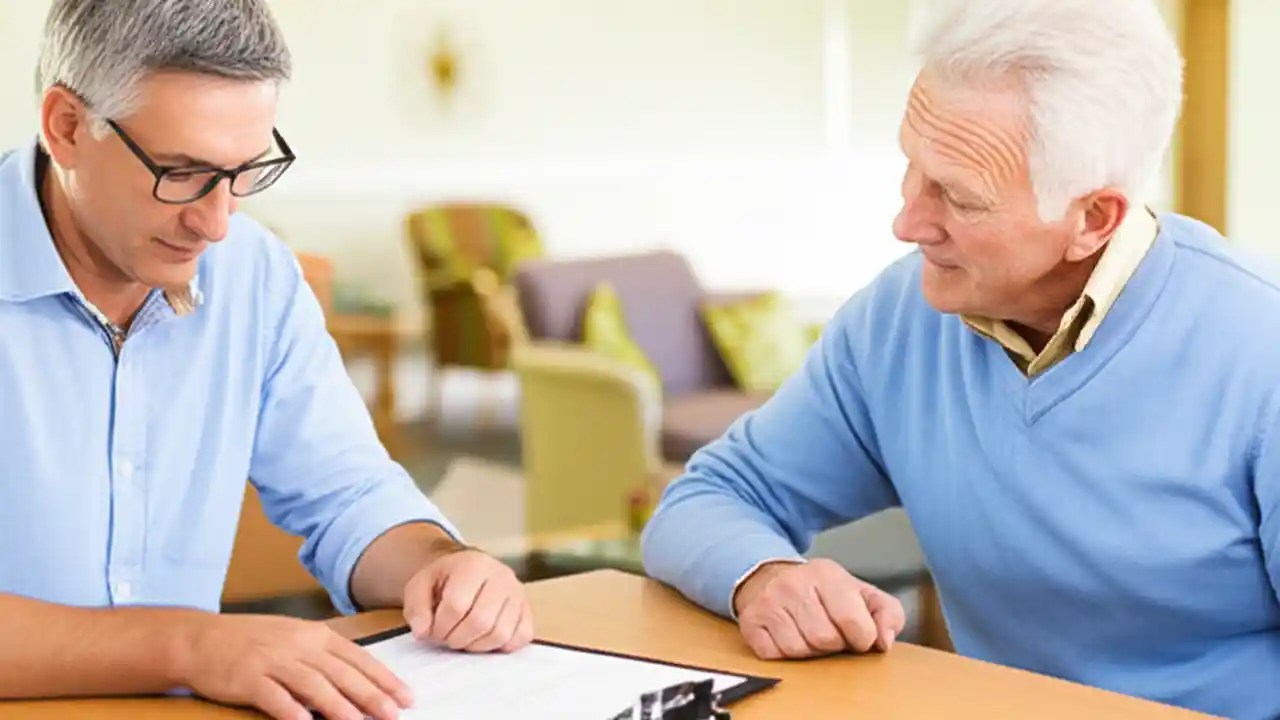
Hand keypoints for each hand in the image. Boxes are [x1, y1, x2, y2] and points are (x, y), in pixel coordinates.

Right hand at [177, 613, 410, 719]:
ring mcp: (273, 660)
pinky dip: (291, 710)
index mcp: (315, 634)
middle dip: (371, 695)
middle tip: (394, 713)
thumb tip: (357, 681)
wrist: (201, 638)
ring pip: (314, 684)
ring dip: (339, 706)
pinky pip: (274, 696)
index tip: (406, 696)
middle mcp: (298, 645)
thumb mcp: (294, 638)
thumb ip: (324, 657)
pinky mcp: (249, 677)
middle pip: (342, 672)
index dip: (384, 678)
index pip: (358, 658)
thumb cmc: (252, 640)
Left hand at [402, 548, 533, 652]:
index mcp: (473, 564)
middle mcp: (502, 575)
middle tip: (447, 637)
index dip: (440, 627)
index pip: (457, 605)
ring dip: (477, 646)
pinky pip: (522, 637)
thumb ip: (416, 608)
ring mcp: (519, 593)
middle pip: (481, 621)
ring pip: (501, 634)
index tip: (432, 630)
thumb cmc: (443, 581)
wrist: (466, 570)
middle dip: (457, 639)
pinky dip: (502, 646)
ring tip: (464, 637)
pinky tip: (484, 638)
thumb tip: (423, 631)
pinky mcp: (528, 610)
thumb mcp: (419, 586)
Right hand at [733, 559, 905, 659]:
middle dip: (833, 644)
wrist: (771, 578)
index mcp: (827, 574)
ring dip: (810, 651)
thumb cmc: (823, 592)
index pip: (855, 624)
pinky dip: (785, 654)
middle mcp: (794, 583)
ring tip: (809, 633)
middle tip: (829, 632)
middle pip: (825, 639)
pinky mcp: (750, 622)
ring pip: (799, 650)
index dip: (862, 638)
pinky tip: (788, 636)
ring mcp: (769, 602)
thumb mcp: (860, 593)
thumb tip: (885, 641)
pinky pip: (775, 655)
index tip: (857, 635)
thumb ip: (887, 613)